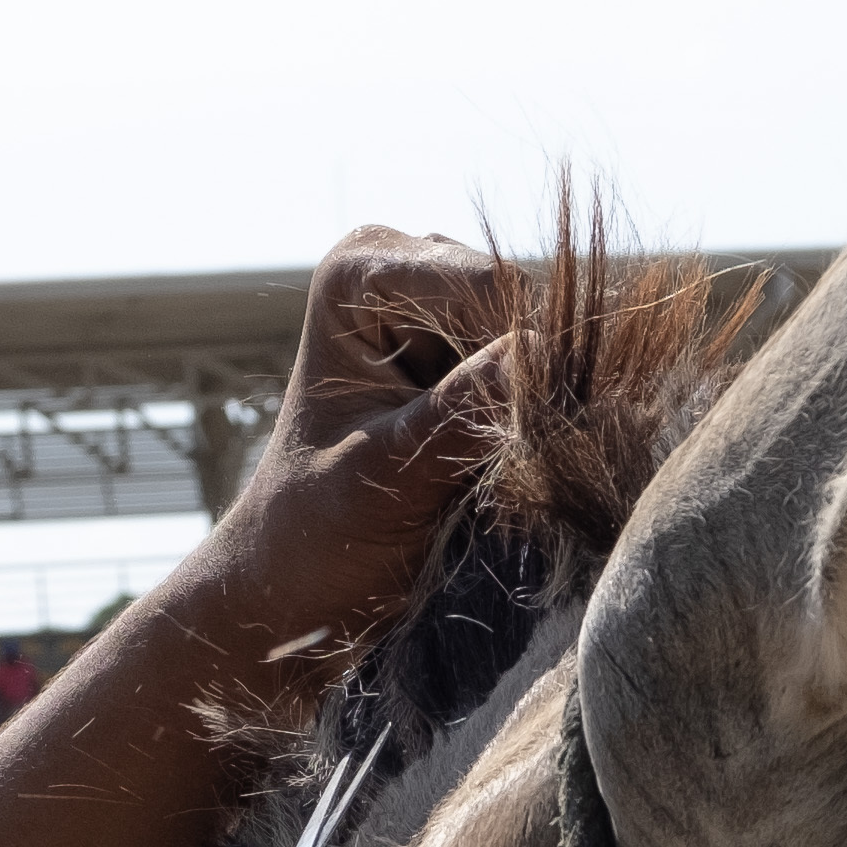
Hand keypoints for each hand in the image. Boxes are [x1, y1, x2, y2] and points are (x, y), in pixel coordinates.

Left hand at [179, 227, 518, 677]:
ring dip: (535, 405)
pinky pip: (545, 367)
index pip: (487, 287)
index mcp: (358, 273)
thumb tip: (540, 350)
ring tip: (484, 469)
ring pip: (544, 336)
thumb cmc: (318, 536)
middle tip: (484, 465)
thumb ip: (457, 416)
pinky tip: (502, 463)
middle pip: (523, 303)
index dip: (514, 363)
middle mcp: (404, 264)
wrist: (302, 582)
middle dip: (524, 383)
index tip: (501, 447)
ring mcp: (443, 302)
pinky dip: (538, 417)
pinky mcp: (474, 345)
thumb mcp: (385, 480)